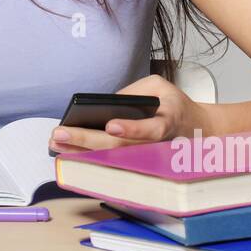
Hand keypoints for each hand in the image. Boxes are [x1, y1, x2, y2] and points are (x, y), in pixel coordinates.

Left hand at [48, 74, 214, 153]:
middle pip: (120, 147)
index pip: (151, 130)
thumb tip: (105, 105)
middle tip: (60, 133)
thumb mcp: (159, 87)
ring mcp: (144, 157)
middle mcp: (155, 145)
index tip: (112, 125)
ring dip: (80, 151)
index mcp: (166, 122)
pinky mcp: (134, 162)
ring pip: (110, 158)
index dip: (132, 129)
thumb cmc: (173, 104)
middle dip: (87, 140)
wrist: (194, 129)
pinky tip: (65, 150)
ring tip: (55, 142)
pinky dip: (86, 157)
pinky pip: (108, 161)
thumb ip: (134, 92)